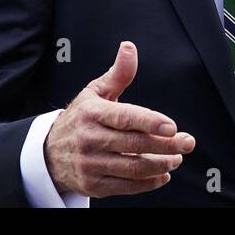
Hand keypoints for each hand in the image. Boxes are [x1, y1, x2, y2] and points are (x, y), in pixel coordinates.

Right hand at [43, 41, 194, 198]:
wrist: (48, 154)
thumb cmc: (80, 118)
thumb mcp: (95, 93)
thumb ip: (118, 73)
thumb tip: (129, 47)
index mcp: (92, 113)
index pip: (125, 117)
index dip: (150, 122)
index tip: (173, 126)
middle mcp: (89, 139)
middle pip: (134, 144)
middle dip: (166, 145)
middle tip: (187, 143)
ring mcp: (90, 164)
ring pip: (133, 167)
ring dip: (161, 164)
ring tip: (177, 158)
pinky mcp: (93, 185)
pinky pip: (126, 187)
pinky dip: (148, 183)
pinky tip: (163, 175)